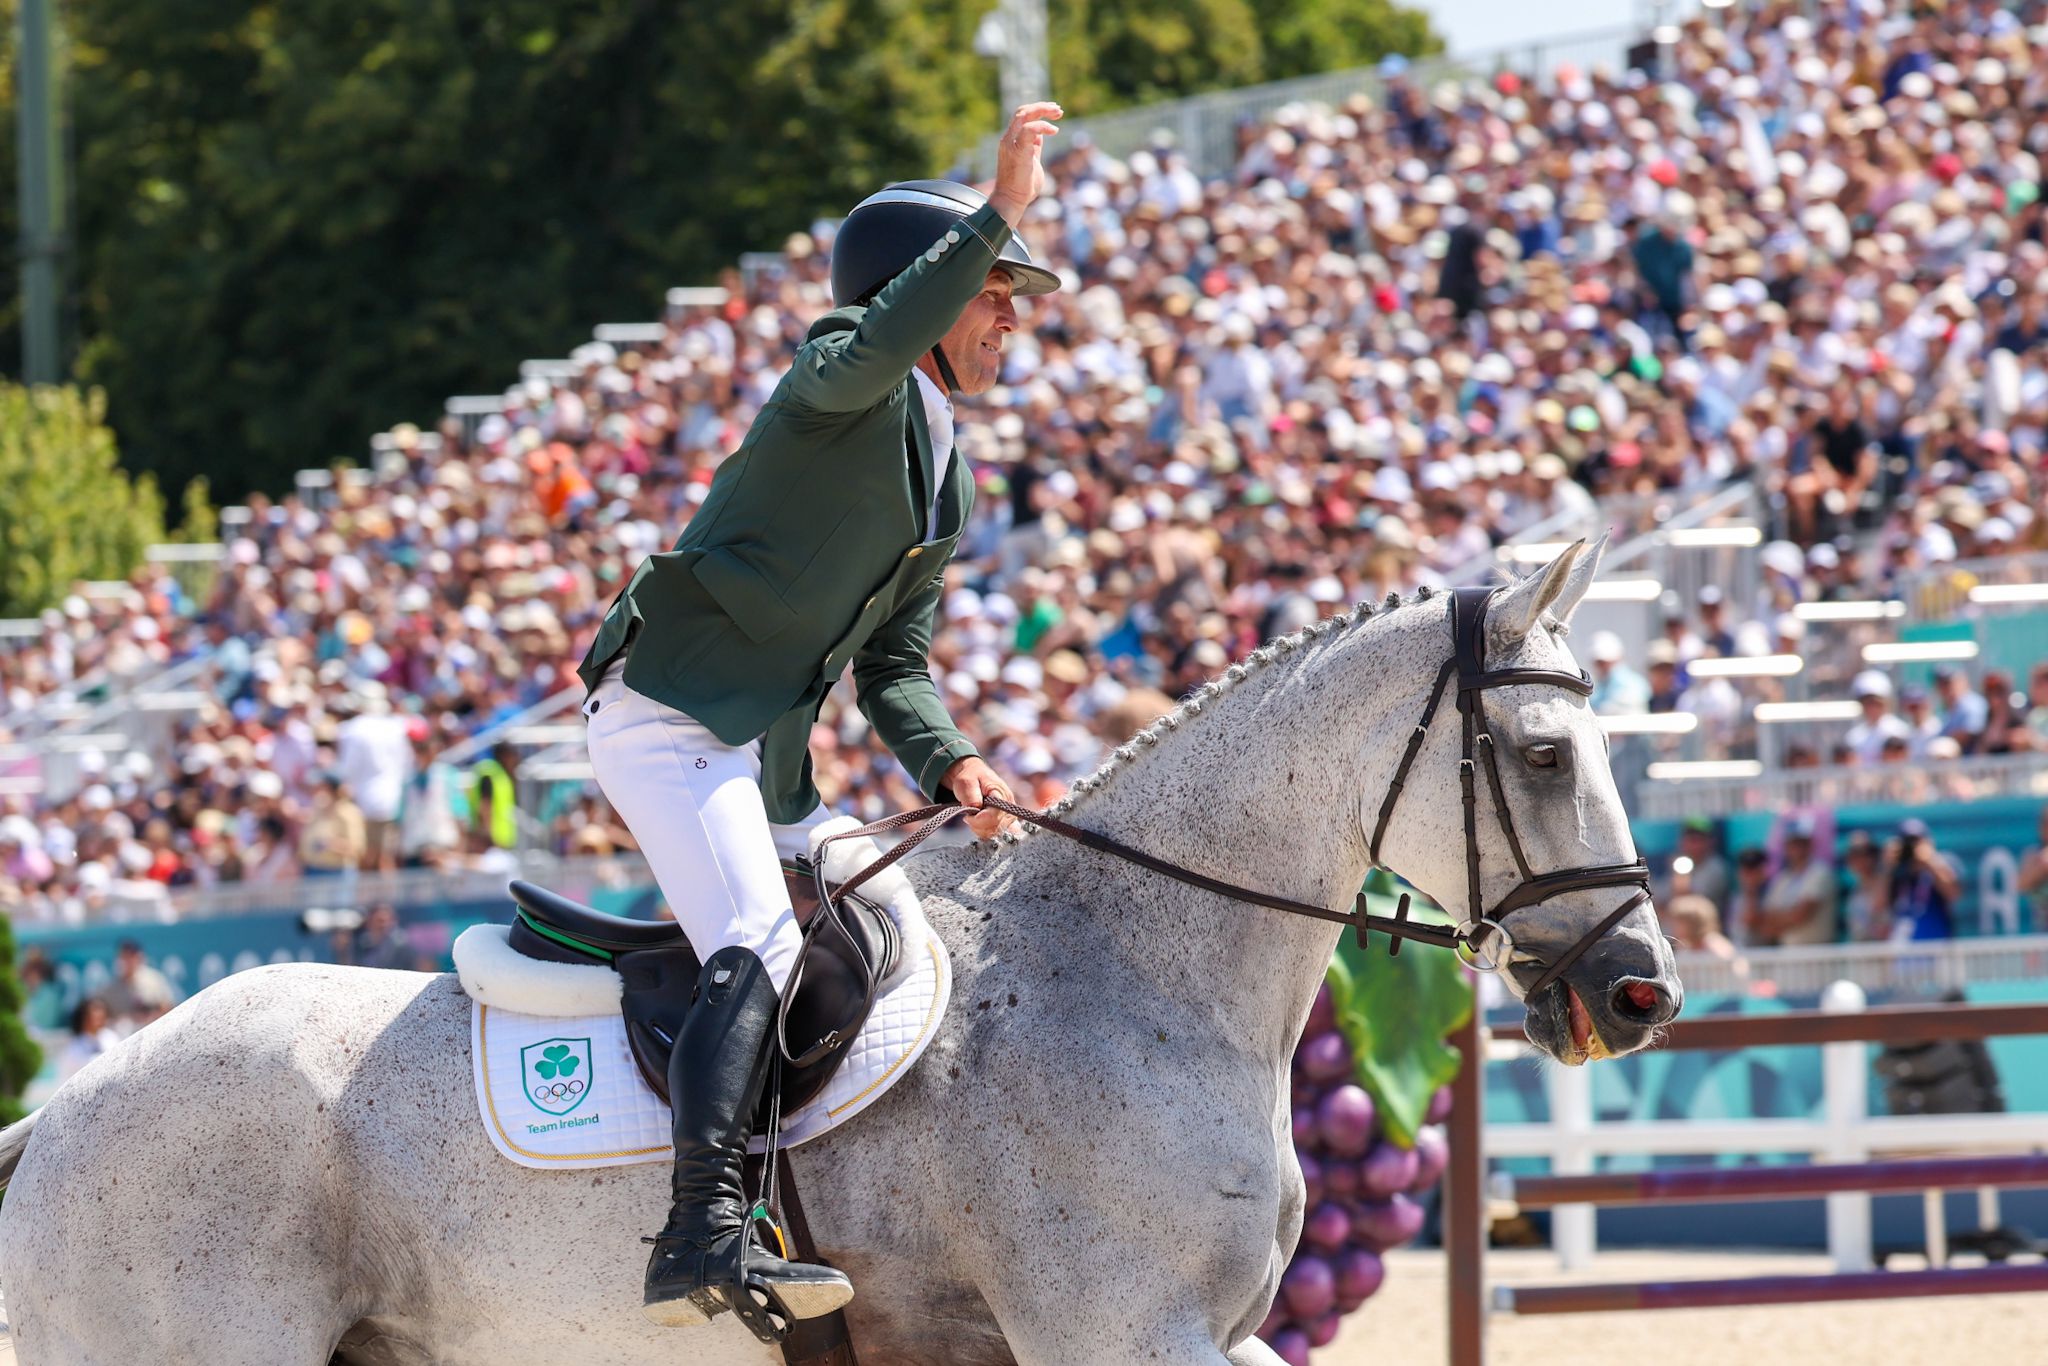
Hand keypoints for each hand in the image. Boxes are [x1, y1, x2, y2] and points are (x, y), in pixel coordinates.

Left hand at [942, 756, 1017, 839]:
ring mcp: (1009, 815)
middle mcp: (1009, 807)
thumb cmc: (971, 777)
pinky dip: (986, 832)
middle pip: (996, 827)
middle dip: (978, 825)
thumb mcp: (966, 781)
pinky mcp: (1006, 821)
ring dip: (980, 829)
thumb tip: (976, 810)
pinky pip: (998, 834)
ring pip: (996, 833)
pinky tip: (980, 824)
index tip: (967, 816)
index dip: (978, 820)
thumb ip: (971, 796)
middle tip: (968, 815)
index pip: (993, 816)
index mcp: (1002, 795)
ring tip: (973, 817)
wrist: (974, 775)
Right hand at [989, 102, 1061, 227]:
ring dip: (1042, 111)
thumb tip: (1040, 135)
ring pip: (1023, 115)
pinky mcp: (1018, 152)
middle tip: (1058, 110)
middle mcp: (1008, 139)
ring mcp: (1011, 144)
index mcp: (1011, 140)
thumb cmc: (1022, 185)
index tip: (1054, 112)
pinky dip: (1042, 126)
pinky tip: (1054, 131)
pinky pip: (1029, 130)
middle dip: (1041, 107)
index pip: (1021, 115)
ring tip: (1058, 113)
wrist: (1011, 200)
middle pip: (1022, 111)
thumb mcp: (1030, 159)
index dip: (1037, 109)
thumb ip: (1033, 145)